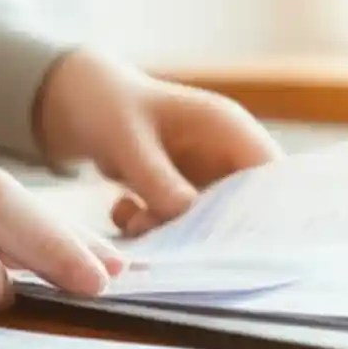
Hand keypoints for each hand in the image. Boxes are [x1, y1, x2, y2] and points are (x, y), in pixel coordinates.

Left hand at [37, 51, 281, 235]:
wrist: (76, 103)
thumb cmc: (106, 104)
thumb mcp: (127, 138)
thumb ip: (156, 176)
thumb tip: (187, 214)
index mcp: (229, 128)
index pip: (271, 176)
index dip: (266, 211)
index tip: (236, 244)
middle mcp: (225, 154)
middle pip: (243, 207)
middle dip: (210, 231)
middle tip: (174, 245)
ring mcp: (204, 176)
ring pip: (208, 222)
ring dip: (174, 232)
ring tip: (136, 221)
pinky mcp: (180, 195)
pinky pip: (179, 224)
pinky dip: (154, 228)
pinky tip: (124, 212)